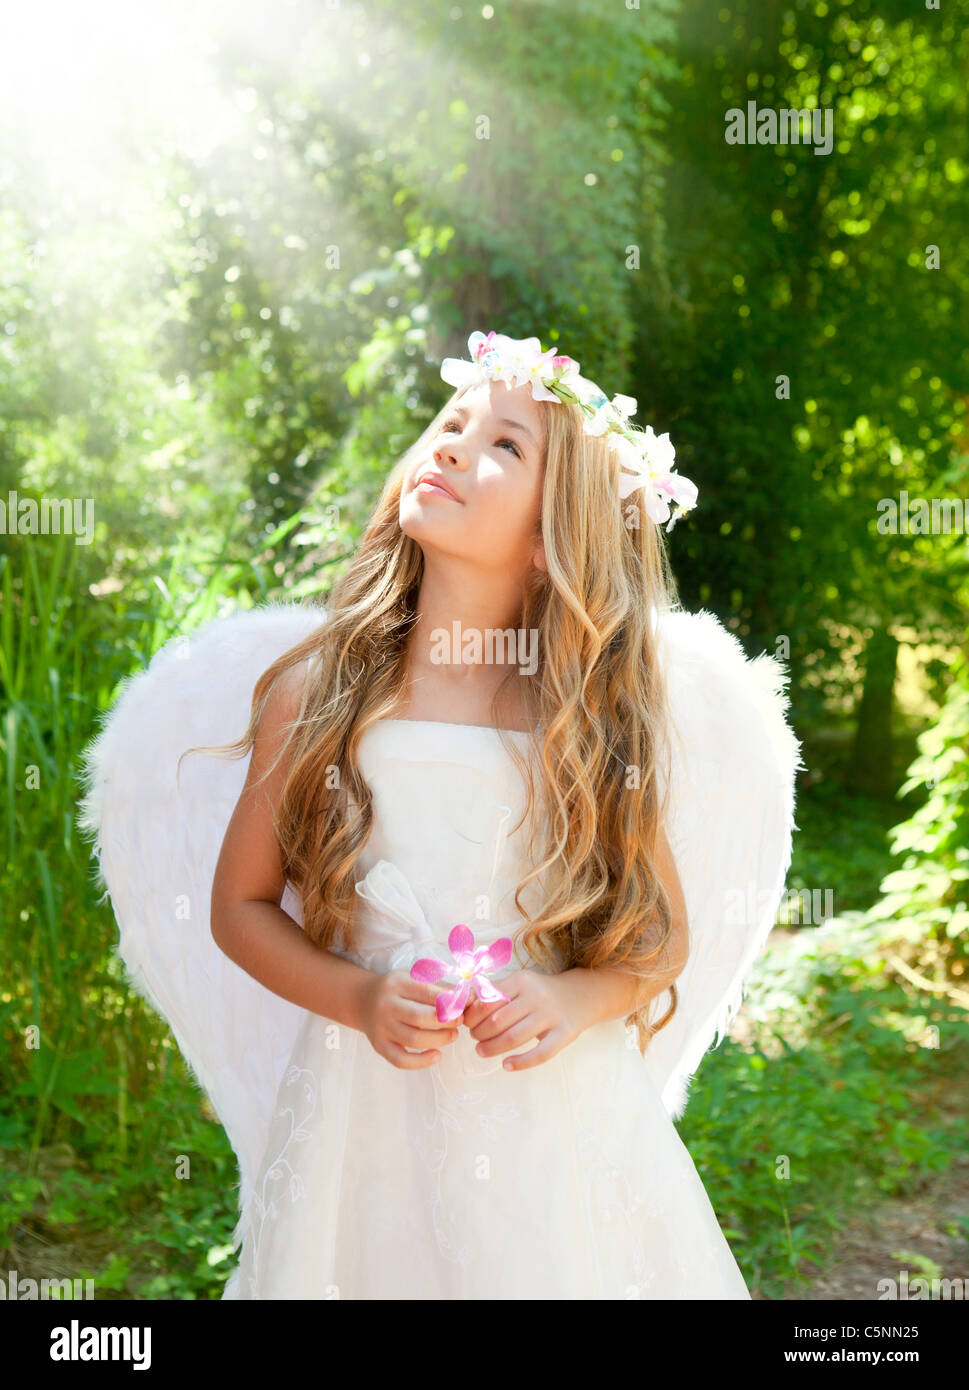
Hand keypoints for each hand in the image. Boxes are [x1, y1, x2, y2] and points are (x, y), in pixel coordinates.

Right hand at [359, 970, 459, 1069]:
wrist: (362, 1000)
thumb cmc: (397, 990)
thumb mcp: (413, 979)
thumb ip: (440, 987)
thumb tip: (470, 997)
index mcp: (397, 984)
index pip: (426, 992)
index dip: (449, 1001)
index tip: (464, 1006)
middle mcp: (387, 1005)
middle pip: (419, 1017)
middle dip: (445, 1021)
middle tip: (460, 1021)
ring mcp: (382, 1027)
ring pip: (413, 1039)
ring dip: (438, 1039)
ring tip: (453, 1035)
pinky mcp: (379, 1046)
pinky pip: (400, 1060)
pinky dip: (421, 1061)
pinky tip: (437, 1055)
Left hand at [460, 969, 596, 1071]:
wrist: (582, 994)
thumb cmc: (541, 992)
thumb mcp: (520, 984)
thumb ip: (494, 992)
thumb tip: (462, 1004)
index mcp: (522, 980)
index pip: (488, 1000)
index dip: (472, 1016)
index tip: (467, 1023)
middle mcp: (537, 995)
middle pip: (498, 1020)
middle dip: (479, 1033)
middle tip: (474, 1039)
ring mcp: (552, 1015)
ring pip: (515, 1037)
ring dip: (492, 1048)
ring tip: (481, 1051)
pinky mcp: (565, 1034)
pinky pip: (541, 1053)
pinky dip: (521, 1062)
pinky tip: (506, 1065)